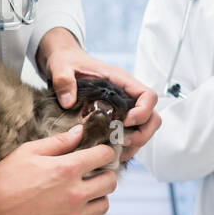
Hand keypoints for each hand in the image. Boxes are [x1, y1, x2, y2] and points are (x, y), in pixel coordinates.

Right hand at [0, 124, 118, 214]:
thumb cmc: (4, 179)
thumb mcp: (29, 151)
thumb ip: (58, 142)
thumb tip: (79, 132)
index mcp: (67, 169)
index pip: (104, 156)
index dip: (106, 151)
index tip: (101, 152)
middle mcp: (75, 193)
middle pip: (110, 182)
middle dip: (105, 173)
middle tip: (93, 171)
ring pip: (104, 205)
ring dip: (98, 196)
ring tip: (83, 191)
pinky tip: (73, 210)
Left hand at [36, 27, 160, 163]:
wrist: (63, 63)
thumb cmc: (68, 62)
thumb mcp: (61, 67)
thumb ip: (63, 80)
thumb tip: (68, 101)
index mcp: (119, 80)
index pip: (148, 96)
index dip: (143, 112)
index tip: (126, 122)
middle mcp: (126, 95)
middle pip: (152, 117)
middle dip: (142, 134)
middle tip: (121, 140)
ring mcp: (123, 108)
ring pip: (144, 129)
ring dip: (134, 143)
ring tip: (114, 150)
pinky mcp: (115, 119)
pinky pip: (130, 135)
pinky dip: (124, 147)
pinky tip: (109, 152)